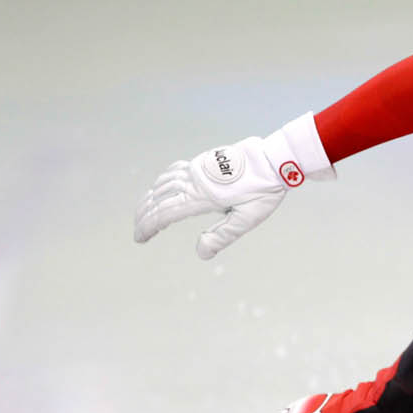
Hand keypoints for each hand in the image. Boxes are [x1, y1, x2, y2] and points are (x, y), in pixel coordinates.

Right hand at [134, 112, 333, 258]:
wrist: (274, 161)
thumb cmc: (263, 192)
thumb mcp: (246, 220)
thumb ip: (222, 236)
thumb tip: (200, 252)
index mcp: (202, 197)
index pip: (165, 214)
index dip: (149, 226)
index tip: (140, 238)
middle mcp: (194, 181)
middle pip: (158, 199)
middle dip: (144, 215)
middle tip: (139, 231)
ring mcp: (196, 168)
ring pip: (162, 184)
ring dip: (150, 199)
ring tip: (144, 212)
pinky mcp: (202, 161)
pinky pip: (174, 171)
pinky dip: (161, 182)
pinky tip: (160, 187)